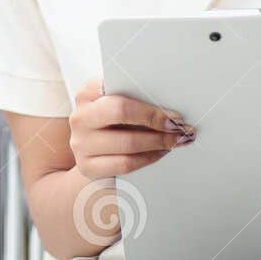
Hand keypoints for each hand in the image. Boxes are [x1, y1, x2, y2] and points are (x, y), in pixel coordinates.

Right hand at [68, 78, 193, 179]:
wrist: (90, 147)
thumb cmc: (110, 120)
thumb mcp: (115, 101)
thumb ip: (134, 96)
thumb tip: (168, 104)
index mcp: (88, 92)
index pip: (121, 94)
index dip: (150, 107)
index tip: (174, 115)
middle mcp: (80, 117)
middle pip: (121, 113)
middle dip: (156, 123)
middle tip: (180, 129)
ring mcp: (80, 143)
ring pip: (126, 143)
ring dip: (158, 143)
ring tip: (175, 142)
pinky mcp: (87, 167)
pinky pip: (124, 164)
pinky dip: (147, 159)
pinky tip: (159, 153)